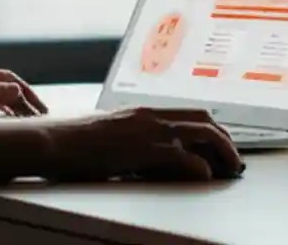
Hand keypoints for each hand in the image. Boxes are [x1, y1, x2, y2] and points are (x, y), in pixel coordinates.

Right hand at [45, 107, 243, 181]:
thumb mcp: (108, 134)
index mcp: (143, 111)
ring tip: (230, 169)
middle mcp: (151, 116)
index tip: (221, 145)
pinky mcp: (146, 149)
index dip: (211, 129)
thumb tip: (146, 155)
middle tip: (234, 160)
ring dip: (223, 152)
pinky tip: (206, 177)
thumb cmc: (71, 141)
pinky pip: (187, 158)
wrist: (53, 140)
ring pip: (204, 134)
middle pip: (204, 119)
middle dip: (225, 140)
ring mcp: (150, 130)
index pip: (190, 113)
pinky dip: (202, 168)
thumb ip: (131, 139)